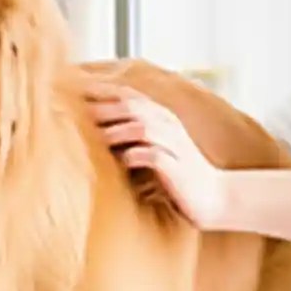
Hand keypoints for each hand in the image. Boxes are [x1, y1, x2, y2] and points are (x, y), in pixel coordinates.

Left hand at [85, 82, 227, 228]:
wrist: (215, 197)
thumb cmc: (181, 175)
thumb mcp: (157, 149)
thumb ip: (133, 137)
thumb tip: (95, 132)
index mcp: (162, 118)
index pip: (129, 96)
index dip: (103, 92)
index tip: (75, 93)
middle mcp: (168, 126)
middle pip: (132, 107)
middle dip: (104, 108)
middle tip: (76, 112)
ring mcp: (174, 146)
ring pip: (142, 127)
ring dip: (116, 130)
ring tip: (94, 137)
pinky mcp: (176, 168)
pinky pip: (153, 156)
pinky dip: (135, 155)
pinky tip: (122, 161)